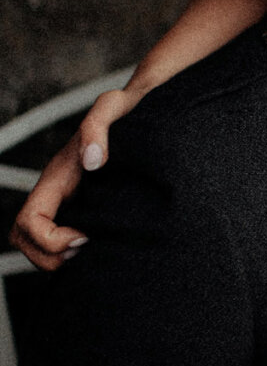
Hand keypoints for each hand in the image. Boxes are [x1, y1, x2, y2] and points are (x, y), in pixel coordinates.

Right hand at [8, 87, 138, 269]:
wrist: (144, 107)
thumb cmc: (127, 109)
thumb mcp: (113, 108)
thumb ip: (98, 128)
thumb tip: (92, 161)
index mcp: (58, 175)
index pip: (30, 220)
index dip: (51, 239)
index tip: (85, 237)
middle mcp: (56, 191)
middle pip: (24, 237)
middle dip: (49, 256)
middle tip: (85, 250)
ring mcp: (67, 201)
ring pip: (38, 243)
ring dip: (59, 257)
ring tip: (93, 251)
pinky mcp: (84, 207)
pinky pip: (62, 239)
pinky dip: (72, 253)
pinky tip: (102, 247)